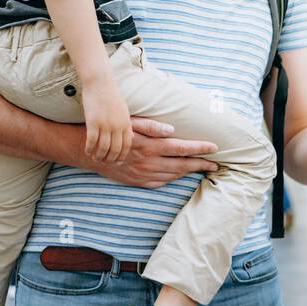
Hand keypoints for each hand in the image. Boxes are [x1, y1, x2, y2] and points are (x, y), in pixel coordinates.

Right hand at [82, 75, 133, 162]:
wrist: (100, 81)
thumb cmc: (111, 94)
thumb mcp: (123, 110)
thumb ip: (126, 124)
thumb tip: (131, 137)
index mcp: (126, 123)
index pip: (127, 146)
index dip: (122, 155)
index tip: (118, 161)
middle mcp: (117, 126)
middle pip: (115, 150)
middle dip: (110, 159)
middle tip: (105, 162)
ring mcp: (105, 125)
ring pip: (103, 148)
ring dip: (99, 155)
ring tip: (95, 158)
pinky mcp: (93, 122)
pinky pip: (91, 141)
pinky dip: (89, 148)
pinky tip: (87, 151)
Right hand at [89, 117, 221, 186]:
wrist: (90, 151)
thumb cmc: (113, 132)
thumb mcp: (130, 123)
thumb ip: (152, 126)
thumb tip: (172, 130)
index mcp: (150, 146)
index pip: (182, 148)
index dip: (200, 149)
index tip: (215, 148)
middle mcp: (149, 163)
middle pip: (182, 165)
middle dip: (201, 165)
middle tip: (216, 164)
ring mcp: (144, 174)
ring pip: (173, 175)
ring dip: (189, 172)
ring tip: (202, 169)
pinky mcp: (139, 182)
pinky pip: (161, 182)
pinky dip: (173, 178)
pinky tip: (180, 174)